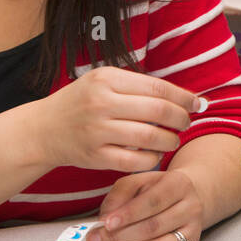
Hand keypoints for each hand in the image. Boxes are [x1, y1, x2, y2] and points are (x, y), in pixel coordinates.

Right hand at [34, 66, 203, 171]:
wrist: (42, 130)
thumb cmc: (81, 103)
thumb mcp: (103, 82)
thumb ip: (138, 87)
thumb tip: (184, 96)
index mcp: (107, 79)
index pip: (158, 87)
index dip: (184, 97)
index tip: (198, 104)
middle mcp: (101, 103)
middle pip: (158, 112)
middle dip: (181, 119)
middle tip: (187, 123)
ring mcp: (97, 131)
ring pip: (150, 138)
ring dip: (170, 141)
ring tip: (173, 140)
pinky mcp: (95, 157)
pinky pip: (136, 161)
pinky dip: (152, 159)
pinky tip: (154, 154)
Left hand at [94, 168, 204, 240]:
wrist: (186, 198)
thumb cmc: (156, 190)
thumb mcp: (138, 181)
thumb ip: (119, 195)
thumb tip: (104, 220)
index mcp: (178, 185)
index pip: (153, 201)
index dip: (128, 214)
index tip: (106, 224)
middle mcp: (191, 208)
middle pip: (155, 227)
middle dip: (122, 236)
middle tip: (99, 239)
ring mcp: (194, 233)